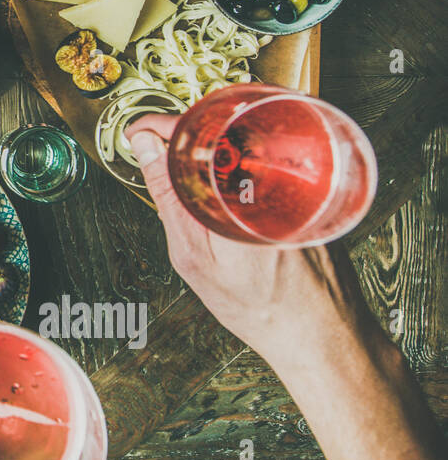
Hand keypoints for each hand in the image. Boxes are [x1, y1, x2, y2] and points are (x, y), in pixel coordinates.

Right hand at [125, 115, 371, 367]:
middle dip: (185, 139)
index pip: (192, 132)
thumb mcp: (194, 257)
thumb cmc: (260, 307)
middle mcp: (276, 178)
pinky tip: (231, 202)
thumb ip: (168, 196)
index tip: (138, 131)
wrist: (322, 334)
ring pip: (245, 147)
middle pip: (222, 132)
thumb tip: (145, 148)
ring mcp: (301, 182)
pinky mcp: (317, 190)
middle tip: (161, 159)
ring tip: (194, 186)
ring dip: (212, 156)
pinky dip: (240, 172)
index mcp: (238, 191)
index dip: (157, 125)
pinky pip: (268, 164)